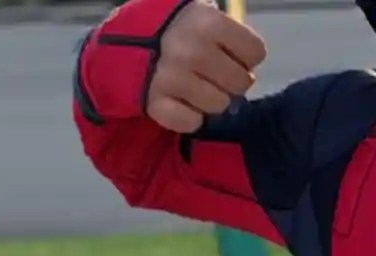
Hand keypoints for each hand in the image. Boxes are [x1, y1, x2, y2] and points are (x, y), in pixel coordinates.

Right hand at [147, 0, 267, 132]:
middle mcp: (191, 49)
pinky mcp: (155, 102)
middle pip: (241, 82)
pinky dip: (189, 118)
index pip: (255, 52)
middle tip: (213, 74)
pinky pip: (190, 122)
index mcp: (206, 21)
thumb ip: (228, 33)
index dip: (246, 56)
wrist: (120, 43)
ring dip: (211, 100)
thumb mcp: (201, 14)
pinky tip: (180, 102)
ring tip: (195, 87)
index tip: (230, 54)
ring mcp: (172, 77)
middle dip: (230, 81)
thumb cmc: (174, 28)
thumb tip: (249, 63)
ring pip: (219, 105)